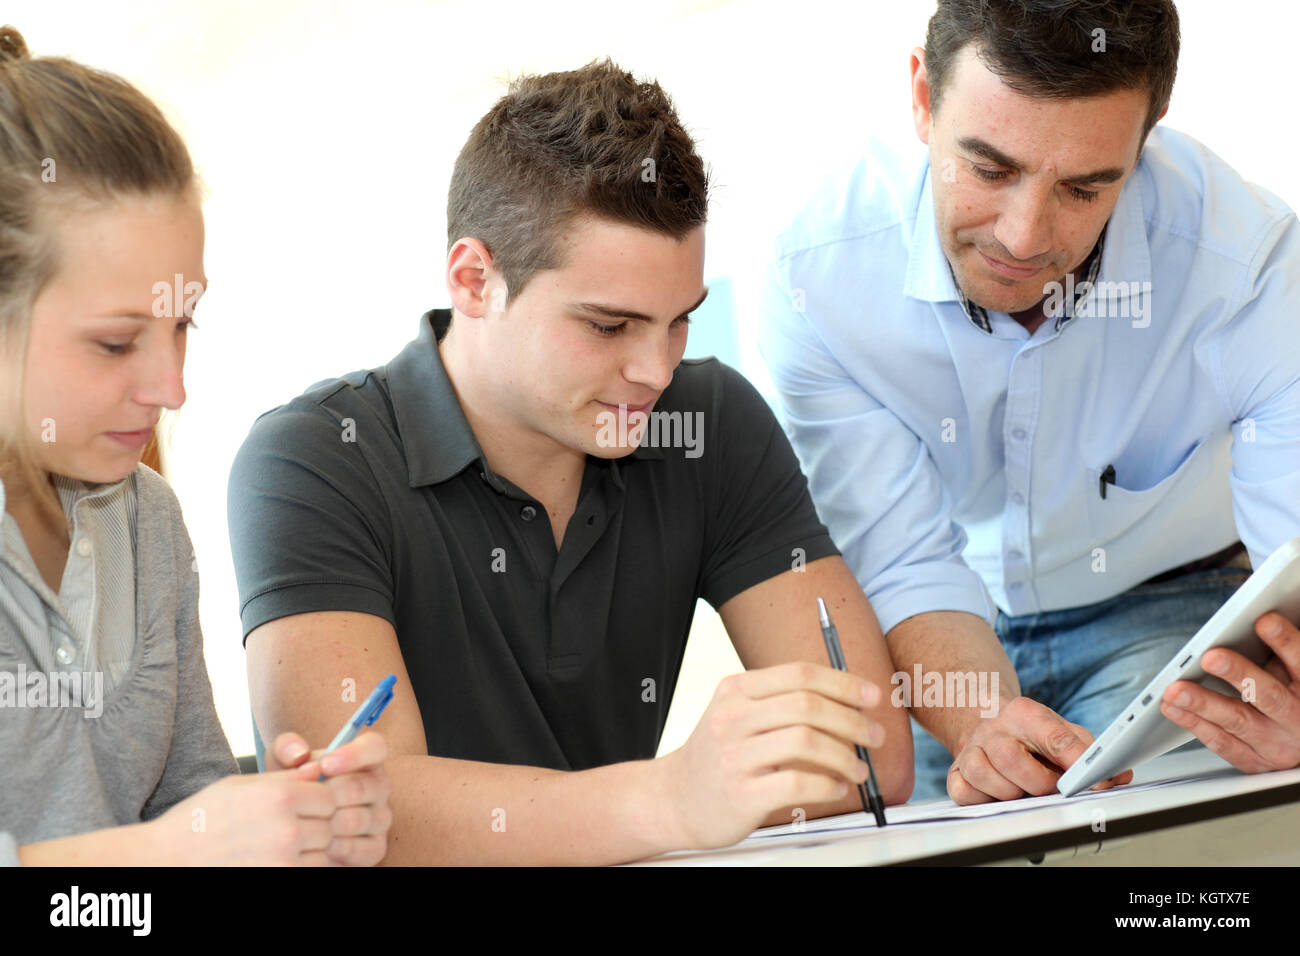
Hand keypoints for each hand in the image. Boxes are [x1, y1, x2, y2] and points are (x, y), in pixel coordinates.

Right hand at [150, 766, 336, 865]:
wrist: (165, 860)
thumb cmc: (200, 820)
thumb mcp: (240, 786)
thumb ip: (284, 779)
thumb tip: (318, 769)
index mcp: (280, 797)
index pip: (329, 797)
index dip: (319, 801)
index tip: (306, 807)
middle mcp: (287, 830)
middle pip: (330, 827)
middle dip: (317, 827)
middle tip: (293, 829)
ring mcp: (283, 862)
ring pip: (324, 855)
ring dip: (311, 852)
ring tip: (281, 847)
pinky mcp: (277, 881)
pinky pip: (309, 873)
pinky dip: (300, 867)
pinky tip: (277, 861)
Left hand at [268, 730, 392, 865]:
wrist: (292, 824)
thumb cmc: (293, 788)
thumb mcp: (282, 763)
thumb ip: (286, 748)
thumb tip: (300, 753)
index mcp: (365, 759)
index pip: (375, 747)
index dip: (354, 754)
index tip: (326, 764)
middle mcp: (379, 786)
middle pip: (364, 786)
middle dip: (330, 795)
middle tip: (306, 802)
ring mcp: (381, 817)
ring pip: (360, 819)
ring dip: (328, 824)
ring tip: (306, 823)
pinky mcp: (376, 846)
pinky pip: (363, 848)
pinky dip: (336, 849)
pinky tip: (318, 845)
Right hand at [657, 661, 884, 848]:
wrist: (674, 799)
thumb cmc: (720, 756)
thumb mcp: (737, 714)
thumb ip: (781, 702)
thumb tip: (849, 701)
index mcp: (736, 690)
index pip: (800, 674)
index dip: (843, 682)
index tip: (872, 696)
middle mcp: (732, 717)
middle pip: (807, 705)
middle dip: (853, 720)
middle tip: (875, 736)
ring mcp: (734, 756)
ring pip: (806, 742)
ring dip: (845, 755)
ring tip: (860, 769)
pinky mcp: (741, 794)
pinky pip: (797, 783)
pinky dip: (828, 785)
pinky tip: (836, 788)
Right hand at [947, 696, 1131, 803]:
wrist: (983, 719)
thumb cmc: (1028, 732)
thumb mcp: (1060, 730)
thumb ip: (1089, 751)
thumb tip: (1118, 775)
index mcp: (1024, 713)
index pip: (1055, 737)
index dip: (1079, 761)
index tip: (1098, 779)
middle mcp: (994, 728)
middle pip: (1012, 759)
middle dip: (1038, 782)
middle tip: (1049, 786)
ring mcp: (971, 749)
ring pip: (986, 776)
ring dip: (1011, 791)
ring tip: (1022, 787)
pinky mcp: (955, 773)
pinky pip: (966, 793)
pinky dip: (985, 799)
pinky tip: (997, 791)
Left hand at [1159, 612, 1299, 771]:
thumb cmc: (1293, 698)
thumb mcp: (1294, 675)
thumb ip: (1279, 653)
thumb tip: (1252, 618)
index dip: (1286, 642)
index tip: (1264, 621)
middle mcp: (1297, 719)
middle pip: (1268, 695)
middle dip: (1239, 674)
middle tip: (1211, 656)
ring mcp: (1276, 744)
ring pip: (1238, 721)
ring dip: (1204, 703)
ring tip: (1176, 690)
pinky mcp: (1254, 761)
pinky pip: (1222, 743)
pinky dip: (1194, 724)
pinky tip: (1173, 709)